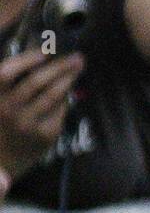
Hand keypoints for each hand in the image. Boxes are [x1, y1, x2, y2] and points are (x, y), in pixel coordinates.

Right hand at [0, 49, 83, 179]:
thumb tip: (41, 55)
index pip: (5, 73)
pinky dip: (65, 98)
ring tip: (78, 67)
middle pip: (36, 81)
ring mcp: (27, 124)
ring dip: (69, 78)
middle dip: (59, 66)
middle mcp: (7, 110)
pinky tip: (68, 91)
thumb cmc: (1, 123)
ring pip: (53, 95)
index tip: (45, 50)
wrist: (3, 161)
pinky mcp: (45, 135)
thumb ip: (11, 83)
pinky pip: (60, 109)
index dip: (25, 59)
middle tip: (76, 56)